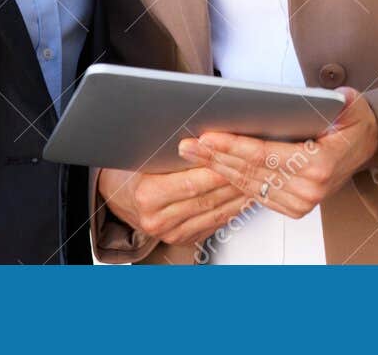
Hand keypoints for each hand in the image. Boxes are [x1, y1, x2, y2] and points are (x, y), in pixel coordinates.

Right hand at [96, 164, 249, 247]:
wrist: (119, 198)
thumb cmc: (134, 171)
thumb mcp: (145, 155)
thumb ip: (173, 151)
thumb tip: (205, 137)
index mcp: (147, 195)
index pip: (191, 183)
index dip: (217, 170)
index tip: (236, 158)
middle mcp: (158, 219)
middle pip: (206, 198)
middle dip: (235, 181)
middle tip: (256, 167)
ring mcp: (171, 233)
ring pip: (215, 212)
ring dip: (239, 196)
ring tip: (258, 179)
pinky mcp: (183, 239)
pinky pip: (215, 223)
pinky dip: (233, 209)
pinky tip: (246, 196)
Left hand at [178, 87, 377, 219]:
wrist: (368, 145)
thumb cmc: (354, 123)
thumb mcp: (349, 104)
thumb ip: (330, 101)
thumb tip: (307, 97)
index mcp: (321, 165)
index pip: (266, 155)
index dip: (233, 146)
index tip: (208, 137)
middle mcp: (309, 189)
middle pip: (251, 172)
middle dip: (215, 157)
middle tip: (188, 145)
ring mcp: (301, 202)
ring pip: (249, 185)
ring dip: (219, 169)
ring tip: (194, 154)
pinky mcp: (294, 208)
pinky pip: (256, 194)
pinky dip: (234, 180)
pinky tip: (215, 167)